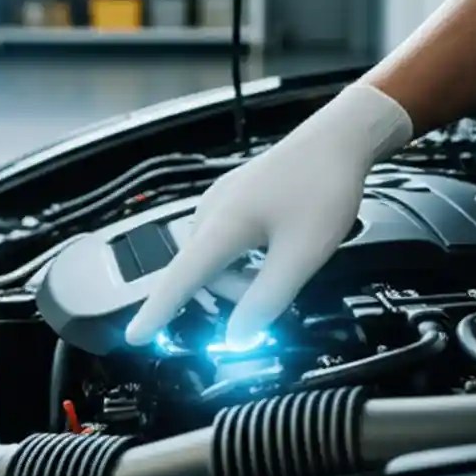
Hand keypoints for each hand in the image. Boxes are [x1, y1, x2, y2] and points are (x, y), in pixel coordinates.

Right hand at [124, 83, 413, 348]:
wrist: (340, 138)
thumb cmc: (323, 189)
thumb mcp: (302, 255)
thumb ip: (267, 299)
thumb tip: (238, 337)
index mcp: (223, 225)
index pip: (181, 278)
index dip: (158, 311)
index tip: (134, 336)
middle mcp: (212, 211)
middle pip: (204, 273)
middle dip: (236, 294)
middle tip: (281, 291)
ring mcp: (221, 200)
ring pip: (217, 259)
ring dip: (244, 276)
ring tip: (286, 263)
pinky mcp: (234, 197)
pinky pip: (227, 241)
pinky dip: (247, 257)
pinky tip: (278, 246)